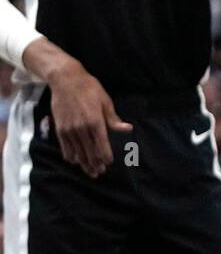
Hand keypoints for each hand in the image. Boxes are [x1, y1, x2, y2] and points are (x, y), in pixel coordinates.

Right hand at [45, 62, 131, 178]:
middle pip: (90, 153)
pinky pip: (66, 150)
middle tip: (100, 172)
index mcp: (96, 122)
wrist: (66, 81)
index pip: (102, 146)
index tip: (109, 162)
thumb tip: (127, 129)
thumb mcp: (105, 101)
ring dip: (84, 165)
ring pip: (78, 155)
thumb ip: (114, 119)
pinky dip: (72, 158)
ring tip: (90, 171)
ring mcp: (70, 131)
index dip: (106, 157)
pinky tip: (77, 161)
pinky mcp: (60, 131)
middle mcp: (82, 129)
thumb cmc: (89, 88)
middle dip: (96, 165)